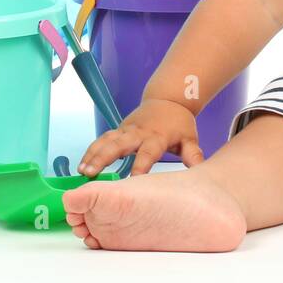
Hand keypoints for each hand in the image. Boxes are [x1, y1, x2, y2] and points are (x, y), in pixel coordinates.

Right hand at [77, 98, 203, 176]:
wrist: (168, 99)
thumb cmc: (179, 123)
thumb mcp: (190, 139)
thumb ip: (193, 155)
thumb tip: (200, 170)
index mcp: (156, 137)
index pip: (147, 154)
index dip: (139, 167)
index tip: (131, 182)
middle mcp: (138, 133)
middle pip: (118, 145)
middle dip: (104, 158)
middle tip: (90, 174)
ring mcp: (126, 130)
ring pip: (106, 141)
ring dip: (93, 154)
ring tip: (81, 171)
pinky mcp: (119, 129)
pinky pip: (103, 138)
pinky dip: (91, 149)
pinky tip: (83, 163)